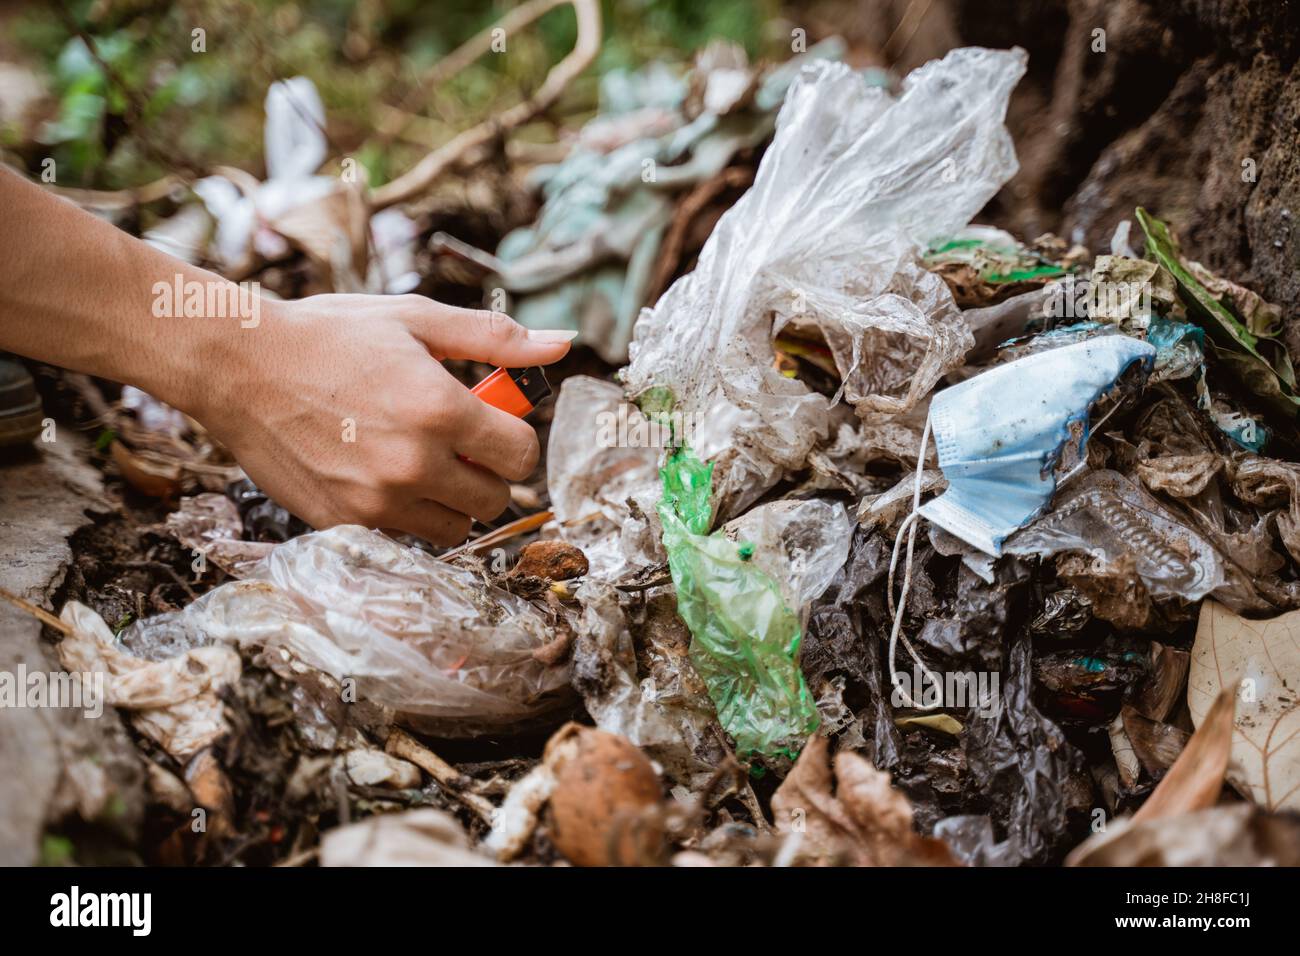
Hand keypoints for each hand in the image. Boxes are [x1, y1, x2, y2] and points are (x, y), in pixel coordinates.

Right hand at [191, 294, 571, 544]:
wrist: (239, 366)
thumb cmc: (331, 335)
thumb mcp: (417, 320)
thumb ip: (494, 338)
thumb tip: (561, 345)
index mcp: (441, 410)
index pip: (522, 455)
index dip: (513, 438)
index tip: (491, 424)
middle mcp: (414, 464)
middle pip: (495, 499)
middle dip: (486, 471)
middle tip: (454, 441)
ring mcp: (377, 500)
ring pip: (454, 526)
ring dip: (450, 499)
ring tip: (417, 458)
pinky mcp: (344, 522)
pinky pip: (405, 536)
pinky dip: (406, 513)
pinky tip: (379, 474)